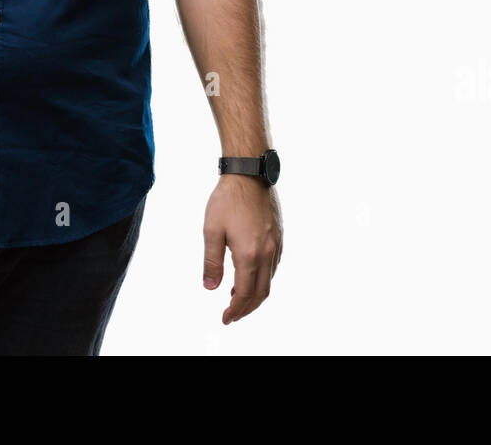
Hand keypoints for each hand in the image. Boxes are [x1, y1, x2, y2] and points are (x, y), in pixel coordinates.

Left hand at [203, 174, 282, 324]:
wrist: (250, 173)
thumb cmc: (228, 199)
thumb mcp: (211, 230)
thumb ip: (211, 262)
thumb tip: (210, 287)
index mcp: (248, 254)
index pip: (244, 293)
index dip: (235, 310)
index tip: (226, 318)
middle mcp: (266, 253)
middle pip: (261, 292)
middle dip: (247, 308)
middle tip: (233, 314)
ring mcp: (276, 244)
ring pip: (270, 280)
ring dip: (256, 294)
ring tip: (238, 296)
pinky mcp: (279, 235)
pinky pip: (275, 265)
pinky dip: (264, 278)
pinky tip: (252, 274)